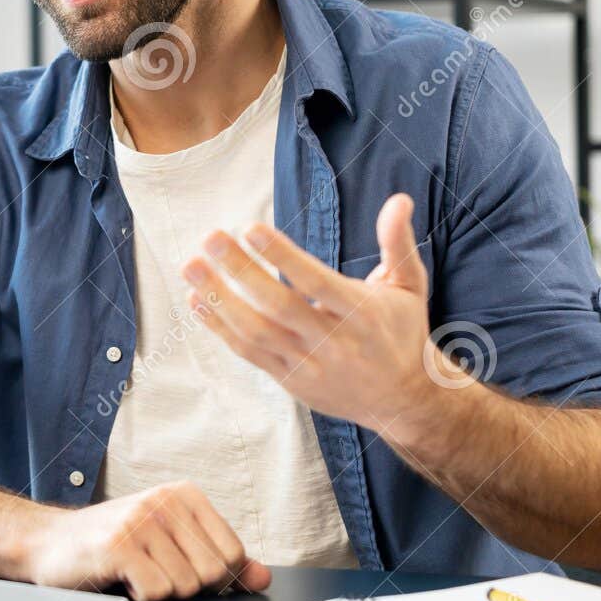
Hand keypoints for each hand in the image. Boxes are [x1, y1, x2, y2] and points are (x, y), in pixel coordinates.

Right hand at [21, 481, 271, 600]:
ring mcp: (141, 521)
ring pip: (185, 588)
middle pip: (212, 574)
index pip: (233, 554)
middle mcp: (165, 501)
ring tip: (133, 574)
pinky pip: (156, 593)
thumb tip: (262, 578)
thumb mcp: (169, 544)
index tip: (179, 570)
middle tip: (151, 573)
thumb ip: (217, 559)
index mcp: (185, 495)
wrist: (47, 544)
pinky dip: (139, 598)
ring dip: (158, 593)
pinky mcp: (119, 545)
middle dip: (185, 588)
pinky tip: (119, 580)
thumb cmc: (112, 546)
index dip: (212, 578)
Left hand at [181, 194, 465, 436]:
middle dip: (240, 271)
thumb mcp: (409, 286)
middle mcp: (332, 341)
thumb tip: (399, 199)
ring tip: (191, 265)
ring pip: (256, 333)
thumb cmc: (402, 332)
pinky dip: (220, 327)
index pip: (316, 283)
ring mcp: (307, 364)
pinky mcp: (290, 381)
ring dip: (219, 299)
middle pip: (278, 306)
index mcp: (361, 314)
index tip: (250, 229)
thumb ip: (398, 242)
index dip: (282, 257)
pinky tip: (196, 300)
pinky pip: (248, 353)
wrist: (402, 401)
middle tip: (210, 237)